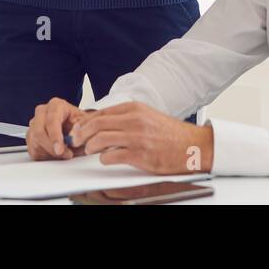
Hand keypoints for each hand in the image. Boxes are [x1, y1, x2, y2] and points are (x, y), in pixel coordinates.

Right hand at [27, 98, 89, 159]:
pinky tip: (55, 154)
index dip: (55, 136)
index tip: (60, 149)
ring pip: (35, 143)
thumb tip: (74, 138)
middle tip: (63, 155)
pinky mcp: (31, 136)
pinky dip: (44, 156)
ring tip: (63, 153)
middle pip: (39, 132)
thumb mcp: (85, 125)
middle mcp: (42, 112)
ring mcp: (34, 124)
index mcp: (56, 106)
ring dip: (49, 153)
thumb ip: (80, 131)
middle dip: (50, 148)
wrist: (76, 129)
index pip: (51, 120)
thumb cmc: (79, 124)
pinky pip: (33, 150)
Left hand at [69, 101, 212, 173]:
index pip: (101, 113)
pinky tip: (106, 159)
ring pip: (100, 139)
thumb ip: (125, 117)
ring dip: (90, 146)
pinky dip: (104, 159)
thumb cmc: (169, 133)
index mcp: (134, 108)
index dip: (85, 122)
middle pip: (96, 124)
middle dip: (81, 133)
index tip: (78, 129)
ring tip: (89, 150)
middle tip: (76, 141)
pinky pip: (112, 156)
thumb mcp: (146, 116)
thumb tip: (102, 123)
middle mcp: (134, 120)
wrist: (192, 145)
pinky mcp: (140, 155)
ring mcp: (137, 137)